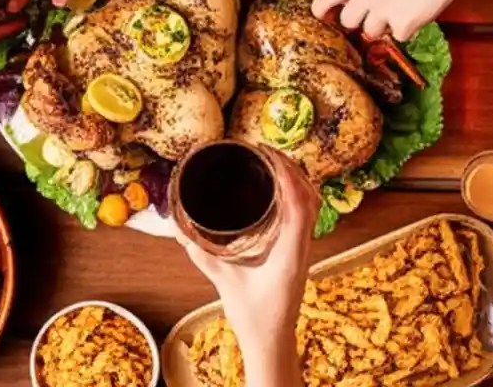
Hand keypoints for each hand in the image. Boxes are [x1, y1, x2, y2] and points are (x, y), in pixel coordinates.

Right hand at [178, 153, 317, 380]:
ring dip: (297, 179)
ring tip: (273, 161)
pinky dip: (296, 194)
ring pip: (312, 204)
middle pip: (311, 198)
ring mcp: (305, 249)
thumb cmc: (254, 317)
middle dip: (292, 169)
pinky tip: (278, 188)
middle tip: (266, 150)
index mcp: (290, 254)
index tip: (269, 155)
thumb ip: (203, 256)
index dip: (289, 176)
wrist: (272, 341)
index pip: (300, 206)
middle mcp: (302, 248)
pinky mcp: (300, 251)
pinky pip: (305, 215)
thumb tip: (180, 231)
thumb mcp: (225, 283)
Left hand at [311, 0, 476, 40]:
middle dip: (360, 21)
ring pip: (371, 33)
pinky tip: (416, 12)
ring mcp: (383, 11)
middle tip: (378, 11)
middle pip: (348, 22)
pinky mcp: (402, 25)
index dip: (320, 10)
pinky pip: (397, 37)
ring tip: (402, 7)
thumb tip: (346, 6)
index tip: (322, 17)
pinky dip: (407, 30)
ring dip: (385, 26)